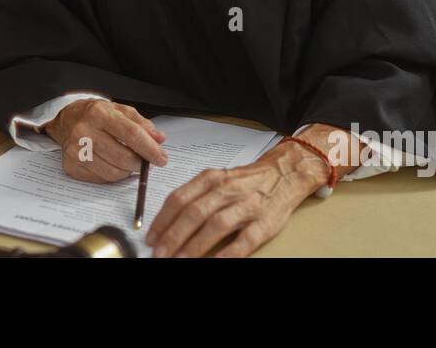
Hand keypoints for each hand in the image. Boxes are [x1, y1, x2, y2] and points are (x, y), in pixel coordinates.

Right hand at [43, 100, 167, 182]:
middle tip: (147, 163)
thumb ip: (141, 124)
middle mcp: (84, 132)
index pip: (131, 134)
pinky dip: (113, 175)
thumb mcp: (119, 110)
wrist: (66, 120)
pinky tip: (113, 165)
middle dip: (140, 164)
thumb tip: (159, 139)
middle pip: (123, 157)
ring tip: (129, 163)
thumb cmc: (95, 115)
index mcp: (99, 113)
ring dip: (127, 171)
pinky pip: (101, 179)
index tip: (162, 158)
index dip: (150, 149)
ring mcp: (75, 151)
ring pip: (113, 173)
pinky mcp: (71, 166)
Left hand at [146, 142, 328, 256]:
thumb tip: (165, 222)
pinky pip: (245, 240)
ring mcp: (247, 206)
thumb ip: (193, 196)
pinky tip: (216, 262)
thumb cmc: (245, 181)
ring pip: (216, 225)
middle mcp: (227, 190)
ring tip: (179, 260)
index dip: (162, 220)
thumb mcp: (216, 179)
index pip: (180, 198)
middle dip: (173, 236)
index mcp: (211, 179)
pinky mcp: (265, 222)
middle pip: (194, 213)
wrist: (284, 174)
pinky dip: (229, 253)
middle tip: (159, 253)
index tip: (150, 237)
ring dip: (194, 246)